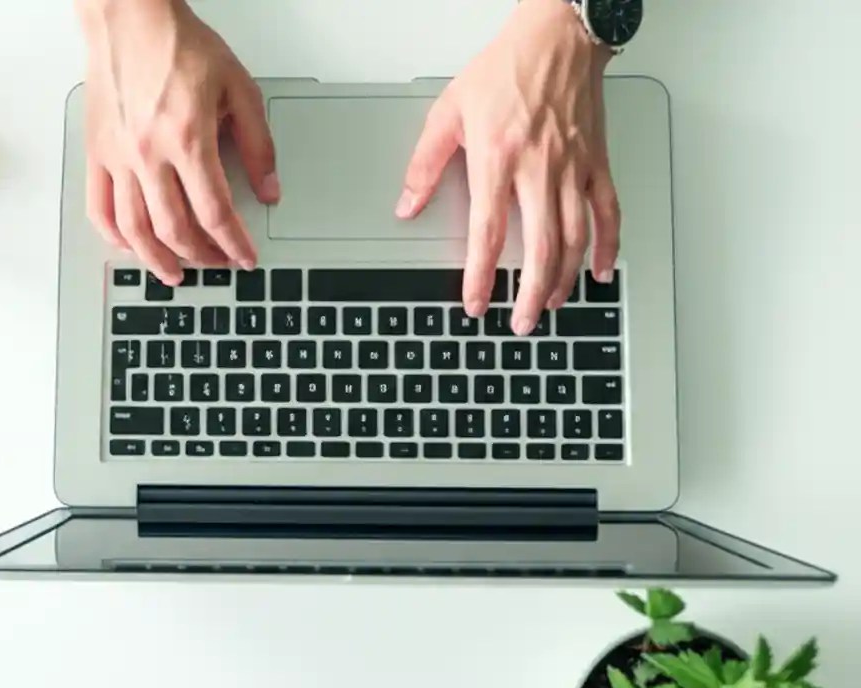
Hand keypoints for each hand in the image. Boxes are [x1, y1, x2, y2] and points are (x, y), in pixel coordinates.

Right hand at [77, 0, 278, 283]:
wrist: (130, 20)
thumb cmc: (178, 45)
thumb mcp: (238, 87)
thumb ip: (257, 143)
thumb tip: (268, 188)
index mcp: (187, 138)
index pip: (215, 212)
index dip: (233, 244)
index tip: (244, 258)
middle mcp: (149, 153)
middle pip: (175, 228)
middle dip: (202, 256)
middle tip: (217, 263)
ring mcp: (118, 156)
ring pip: (134, 229)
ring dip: (157, 260)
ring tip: (176, 273)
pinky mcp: (97, 152)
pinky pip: (99, 207)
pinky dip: (114, 235)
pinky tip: (131, 246)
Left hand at [396, 0, 620, 334]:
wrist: (557, 37)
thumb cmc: (505, 69)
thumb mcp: (448, 111)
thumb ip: (425, 163)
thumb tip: (407, 205)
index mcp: (497, 160)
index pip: (487, 233)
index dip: (479, 275)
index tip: (474, 303)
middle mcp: (538, 169)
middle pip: (539, 248)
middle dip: (528, 294)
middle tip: (519, 323)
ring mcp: (572, 167)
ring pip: (573, 237)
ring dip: (562, 279)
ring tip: (548, 304)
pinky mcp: (596, 161)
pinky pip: (607, 211)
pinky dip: (606, 245)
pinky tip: (599, 270)